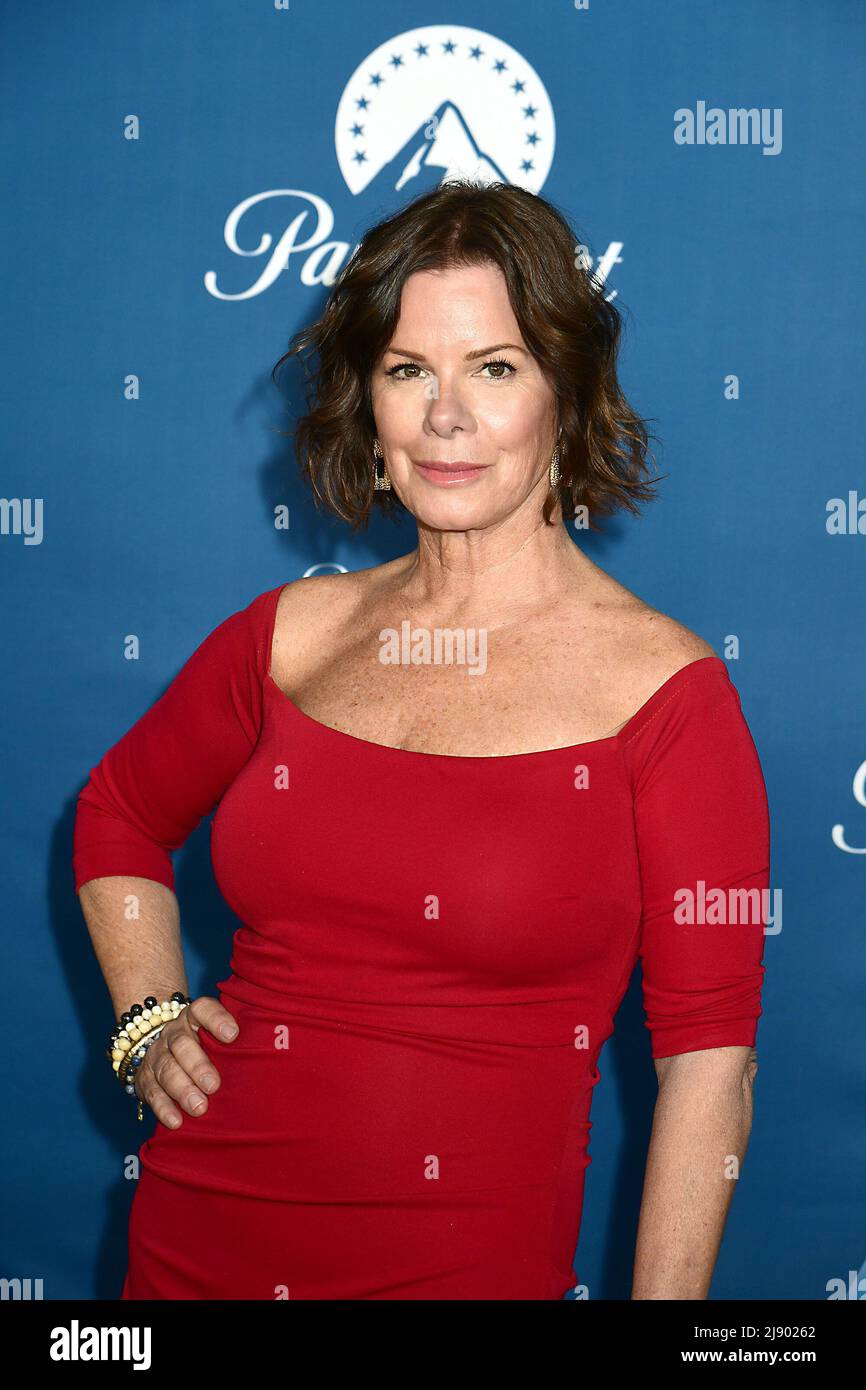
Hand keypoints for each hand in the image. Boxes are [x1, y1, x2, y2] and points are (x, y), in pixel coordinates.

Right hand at [133, 995, 237, 1128]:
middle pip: (182, 1044)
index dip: (216, 1019)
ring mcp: (156, 1054)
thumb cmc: (207, 1046)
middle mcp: (173, 1033)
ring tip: (199, 1107)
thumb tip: (276, 1053)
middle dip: (198, 1065)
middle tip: (214, 1085)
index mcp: (194, 1017)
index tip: (233, 1035)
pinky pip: (151, 1092)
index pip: (202, 1009)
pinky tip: (176, 1122)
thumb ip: (238, 1042)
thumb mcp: (218, 1037)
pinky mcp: (144, 1079)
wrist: (166, 1049)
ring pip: (165, 1068)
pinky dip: (163, 1108)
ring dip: (182, 1089)